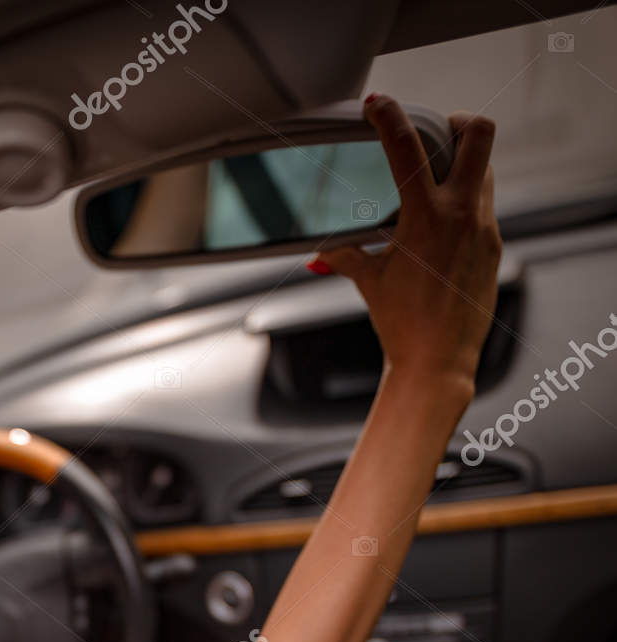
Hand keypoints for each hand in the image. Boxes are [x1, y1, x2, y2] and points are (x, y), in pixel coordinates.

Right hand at [316, 95, 500, 391]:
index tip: (378, 104)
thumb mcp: (369, 283)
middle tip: (439, 132)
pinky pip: (484, 210)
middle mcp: (461, 215)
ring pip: (484, 171)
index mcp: (426, 217)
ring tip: (438, 184)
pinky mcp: (493, 248)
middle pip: (479, 134)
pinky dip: (465, 207)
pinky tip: (444, 230)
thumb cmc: (402, 327)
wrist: (438, 364)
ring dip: (464, 167)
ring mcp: (483, 230)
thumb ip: (347, 256)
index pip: (407, 146)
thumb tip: (321, 254)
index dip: (389, 116)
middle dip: (459, 122)